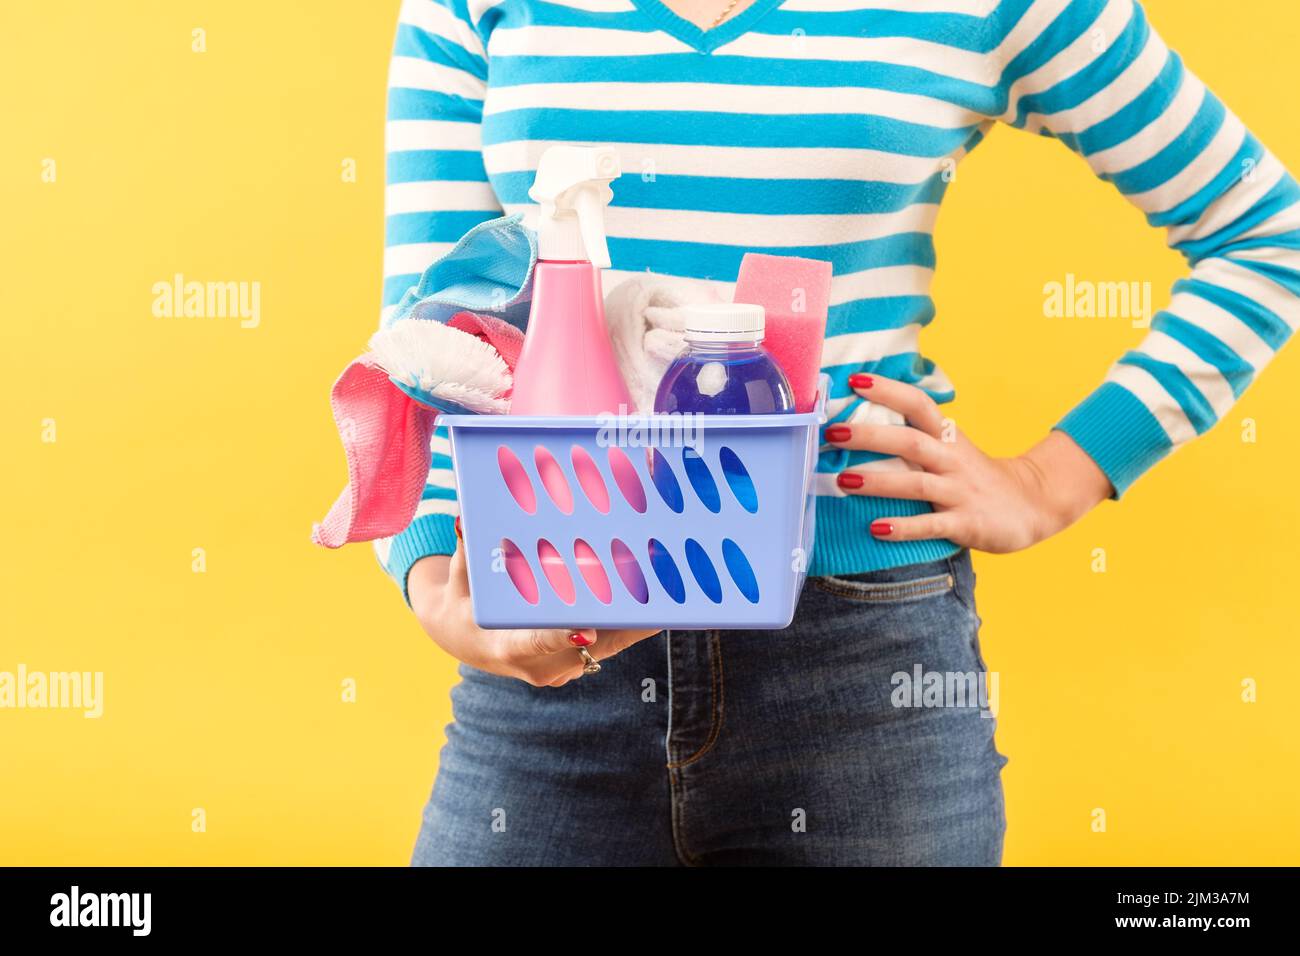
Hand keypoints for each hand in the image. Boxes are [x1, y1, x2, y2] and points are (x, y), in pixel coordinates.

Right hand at [407, 540, 661, 687]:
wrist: (469, 639)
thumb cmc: (463, 603)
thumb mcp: (460, 578)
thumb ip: (468, 550)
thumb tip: (464, 516)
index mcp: (505, 648)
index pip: (533, 645)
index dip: (559, 637)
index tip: (585, 631)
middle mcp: (539, 666)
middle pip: (587, 644)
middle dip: (619, 617)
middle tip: (649, 588)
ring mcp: (564, 668)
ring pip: (609, 644)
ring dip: (637, 618)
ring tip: (668, 586)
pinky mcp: (581, 661)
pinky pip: (613, 641)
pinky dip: (634, 620)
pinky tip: (661, 596)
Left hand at [827, 374, 1112, 553]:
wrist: (1035, 505)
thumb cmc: (978, 477)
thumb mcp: (953, 448)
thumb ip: (917, 438)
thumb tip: (863, 425)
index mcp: (948, 437)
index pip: (918, 404)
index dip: (888, 390)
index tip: (854, 380)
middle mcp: (953, 460)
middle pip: (910, 442)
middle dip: (870, 436)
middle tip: (833, 432)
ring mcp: (960, 491)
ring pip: (916, 484)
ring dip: (879, 481)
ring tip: (843, 480)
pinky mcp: (967, 523)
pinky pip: (932, 525)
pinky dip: (904, 527)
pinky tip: (877, 528)